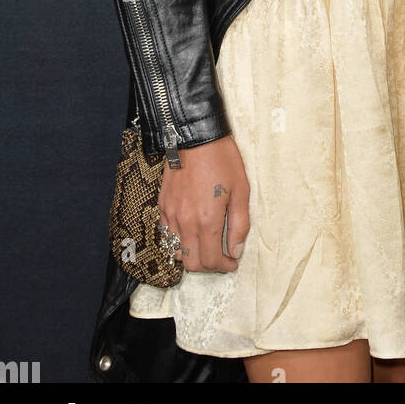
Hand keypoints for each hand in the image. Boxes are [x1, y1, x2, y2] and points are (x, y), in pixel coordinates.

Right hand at [157, 134, 249, 271]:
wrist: (195, 137)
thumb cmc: (222, 160)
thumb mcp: (241, 191)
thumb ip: (239, 225)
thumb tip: (236, 250)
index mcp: (207, 220)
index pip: (210, 261)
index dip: (224, 266)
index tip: (232, 262)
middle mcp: (185, 222)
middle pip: (191, 263)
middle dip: (208, 266)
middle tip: (221, 257)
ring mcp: (170, 214)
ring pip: (176, 251)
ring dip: (192, 254)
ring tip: (206, 244)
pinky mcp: (162, 205)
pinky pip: (167, 234)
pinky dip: (179, 240)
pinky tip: (191, 230)